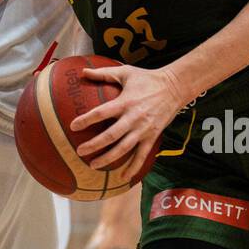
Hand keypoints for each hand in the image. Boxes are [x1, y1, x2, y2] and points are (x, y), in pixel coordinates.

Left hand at [71, 63, 181, 180]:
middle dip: (94, 145)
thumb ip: (104, 73)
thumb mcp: (126, 72)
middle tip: (80, 151)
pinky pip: (141, 155)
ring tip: (93, 165)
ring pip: (124, 148)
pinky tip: (122, 177)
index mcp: (125, 102)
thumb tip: (82, 71)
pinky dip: (133, 167)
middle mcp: (133, 118)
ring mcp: (143, 129)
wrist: (175, 87)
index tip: (73, 126)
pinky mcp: (152, 136)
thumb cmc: (148, 78)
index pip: (101, 112)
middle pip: (111, 135)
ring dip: (108, 158)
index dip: (86, 120)